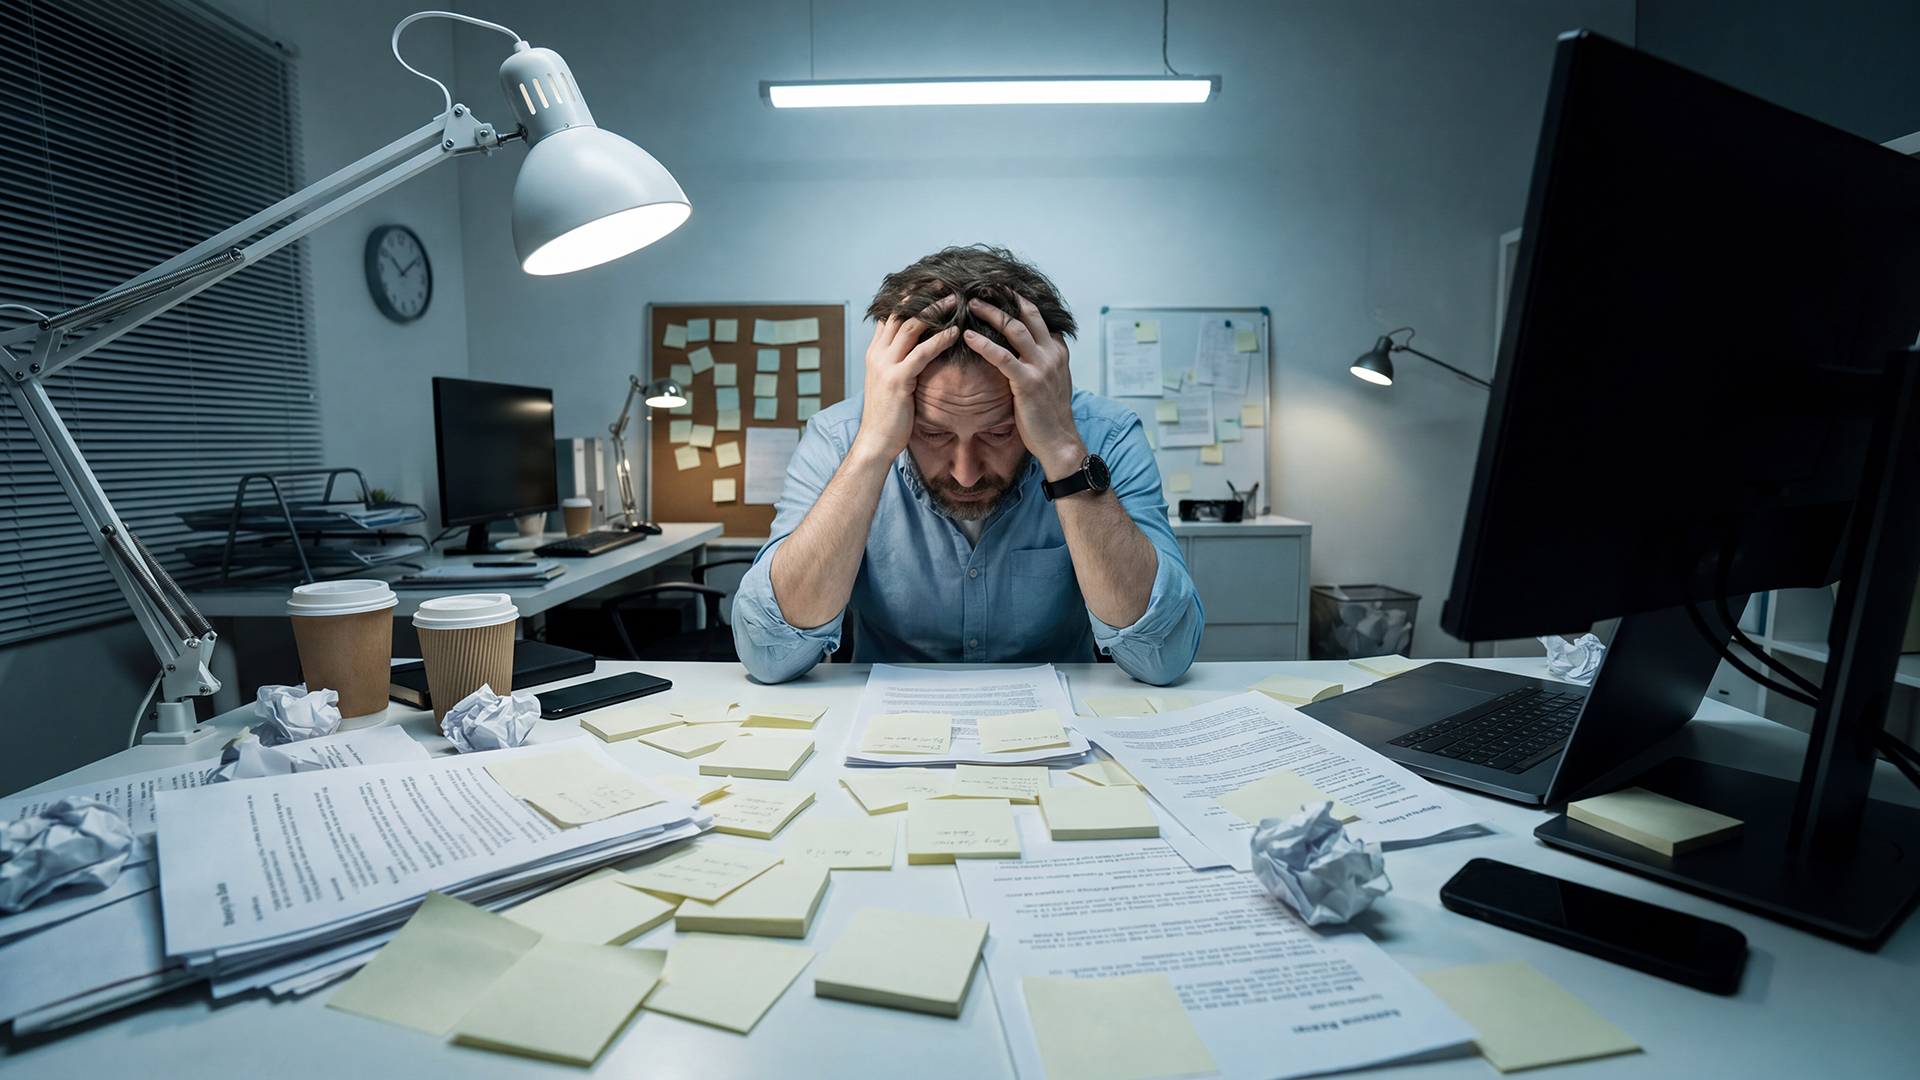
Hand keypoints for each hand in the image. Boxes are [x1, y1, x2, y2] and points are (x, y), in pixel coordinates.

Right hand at [853, 294, 957, 460]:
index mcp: (875, 352)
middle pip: (899, 312)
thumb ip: (899, 361)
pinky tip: (957, 332)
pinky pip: (922, 353)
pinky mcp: (898, 380)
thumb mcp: (889, 382)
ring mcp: (885, 365)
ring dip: (936, 310)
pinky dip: (940, 339)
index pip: (890, 313)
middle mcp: (877, 353)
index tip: (931, 283)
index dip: (910, 296)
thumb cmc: (888, 415)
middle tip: (946, 281)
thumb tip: (915, 348)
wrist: (875, 441)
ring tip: (956, 299)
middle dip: (923, 294)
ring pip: (910, 326)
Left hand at [964, 296, 1084, 478]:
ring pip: (1014, 329)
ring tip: (970, 303)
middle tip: (980, 286)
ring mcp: (1042, 367)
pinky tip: (967, 336)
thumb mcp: (1051, 380)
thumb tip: (1025, 348)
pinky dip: (983, 344)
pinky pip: (1002, 357)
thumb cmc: (1049, 415)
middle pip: (1027, 314)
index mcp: (1058, 350)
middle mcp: (1052, 353)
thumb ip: (1041, 360)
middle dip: (1003, 297)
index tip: (995, 289)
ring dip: (991, 313)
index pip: (1037, 316)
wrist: (1059, 441)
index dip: (1016, 300)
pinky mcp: (1028, 382)